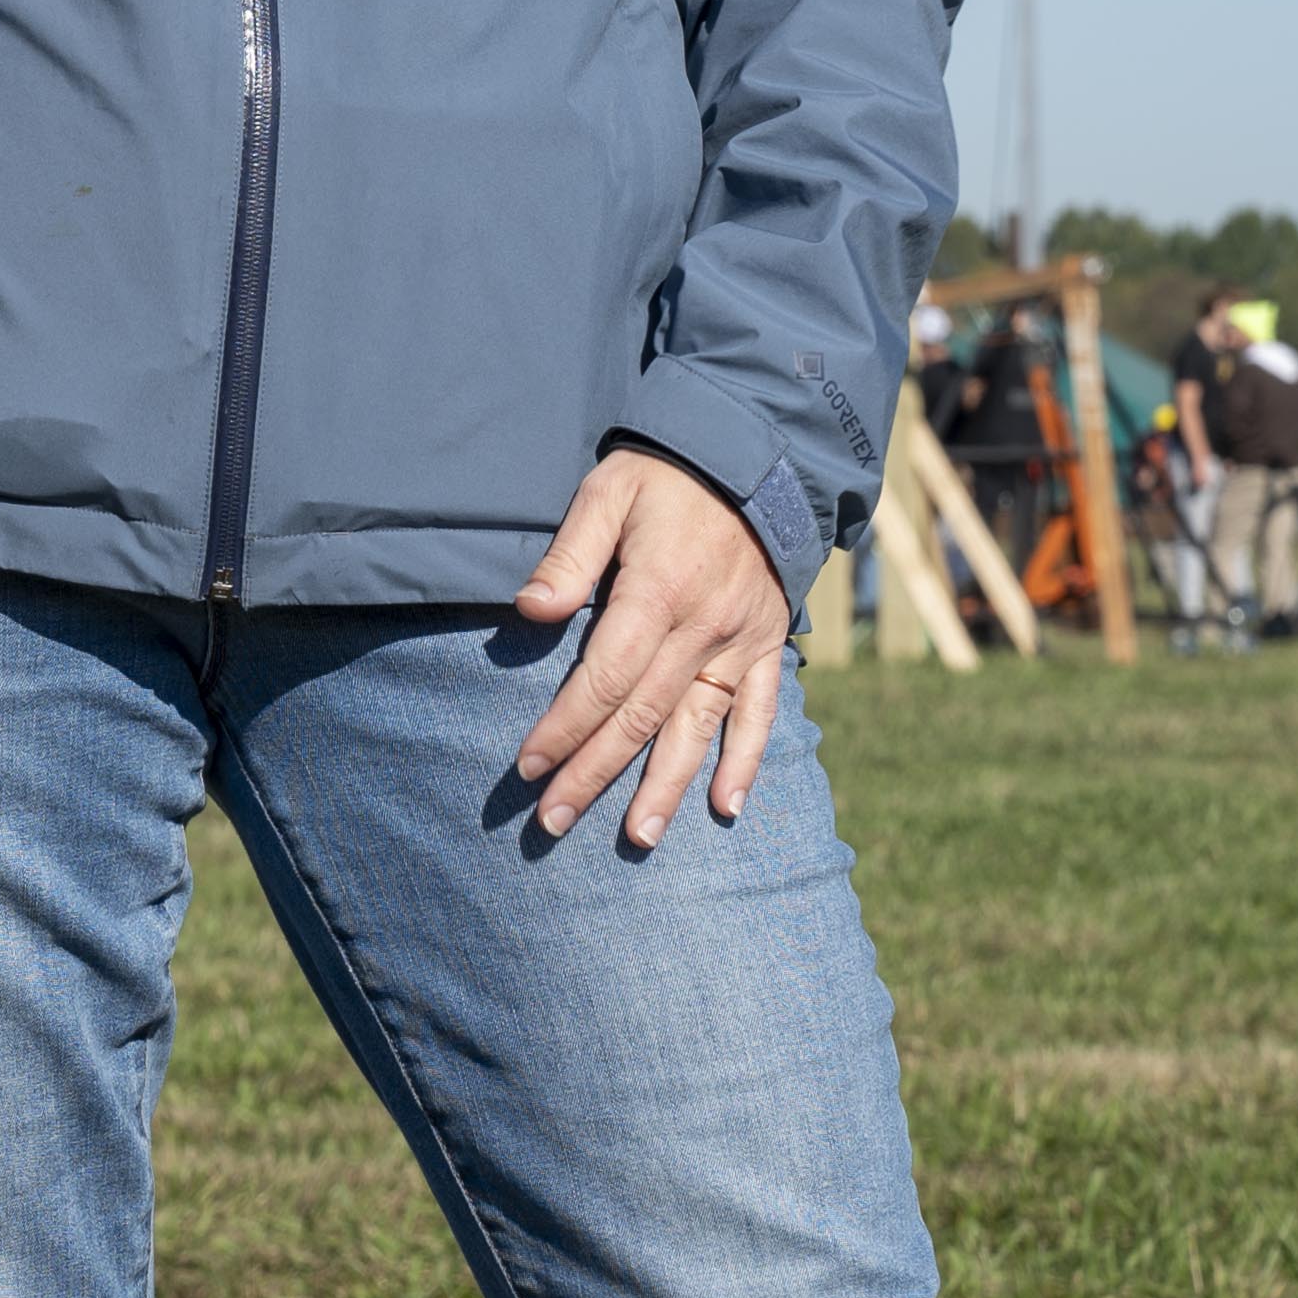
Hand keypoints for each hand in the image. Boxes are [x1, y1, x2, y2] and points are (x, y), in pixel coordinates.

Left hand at [508, 447, 793, 849]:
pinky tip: (726, 808)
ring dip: (666, 787)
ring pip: (698, 729)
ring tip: (636, 838)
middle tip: (553, 823)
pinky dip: (746, 762)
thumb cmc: (666, 476)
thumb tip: (529, 611)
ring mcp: (741, 643)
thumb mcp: (607, 494)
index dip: (564, 727)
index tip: (528, 768)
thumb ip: (570, 555)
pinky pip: (761, 714)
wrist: (756, 459)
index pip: (603, 680)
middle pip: (641, 718)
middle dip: (595, 774)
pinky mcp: (769, 646)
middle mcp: (703, 630)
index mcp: (657, 594)